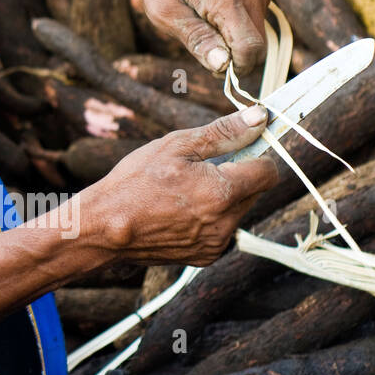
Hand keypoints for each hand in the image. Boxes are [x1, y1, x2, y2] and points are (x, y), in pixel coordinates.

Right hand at [81, 105, 278, 266]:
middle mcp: (226, 222)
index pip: (268, 172)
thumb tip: (259, 117)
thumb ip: (223, 133)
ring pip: (237, 211)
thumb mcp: (175, 146)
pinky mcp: (206, 256)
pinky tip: (178, 212)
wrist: (105, 227)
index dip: (256, 155)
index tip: (238, 149)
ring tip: (183, 192)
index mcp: (222, 191)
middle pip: (253, 191)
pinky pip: (221, 230)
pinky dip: (208, 219)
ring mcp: (217, 243)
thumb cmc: (135, 181)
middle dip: (235, 176)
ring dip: (222, 198)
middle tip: (199, 169)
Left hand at [120, 0, 271, 76]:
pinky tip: (210, 15)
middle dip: (233, 56)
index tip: (211, 67)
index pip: (250, 48)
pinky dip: (235, 29)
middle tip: (200, 44)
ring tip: (201, 24)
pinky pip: (253, 22)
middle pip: (258, 45)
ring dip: (233, 42)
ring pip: (258, 36)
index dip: (234, 67)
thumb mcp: (166, 14)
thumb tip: (222, 65)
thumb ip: (197, 40)